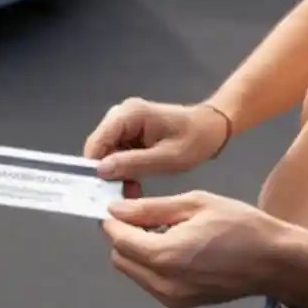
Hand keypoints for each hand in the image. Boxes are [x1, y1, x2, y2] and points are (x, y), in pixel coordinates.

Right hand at [84, 98, 229, 179]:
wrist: (212, 128)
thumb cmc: (195, 140)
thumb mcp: (166, 158)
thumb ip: (132, 163)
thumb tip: (100, 171)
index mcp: (129, 114)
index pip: (96, 143)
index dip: (94, 168)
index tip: (103, 192)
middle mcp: (121, 114)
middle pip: (99, 148)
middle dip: (107, 172)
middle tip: (124, 193)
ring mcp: (124, 122)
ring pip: (106, 153)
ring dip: (116, 172)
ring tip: (132, 189)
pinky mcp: (128, 131)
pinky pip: (116, 152)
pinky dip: (123, 168)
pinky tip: (135, 179)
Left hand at [102, 191, 306, 307]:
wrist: (275, 262)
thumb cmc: (242, 227)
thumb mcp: (196, 204)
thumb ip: (151, 209)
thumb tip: (117, 210)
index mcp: (164, 255)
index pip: (118, 239)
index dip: (113, 220)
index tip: (118, 204)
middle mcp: (162, 283)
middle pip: (120, 258)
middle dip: (123, 235)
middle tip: (141, 213)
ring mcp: (171, 297)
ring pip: (134, 272)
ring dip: (137, 250)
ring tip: (163, 228)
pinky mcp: (180, 304)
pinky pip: (151, 282)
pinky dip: (152, 264)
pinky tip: (174, 246)